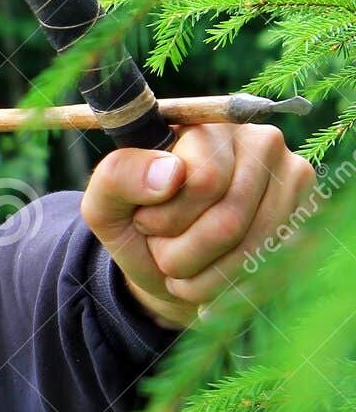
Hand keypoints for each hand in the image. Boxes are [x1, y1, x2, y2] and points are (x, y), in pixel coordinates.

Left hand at [80, 123, 317, 327]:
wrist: (167, 267)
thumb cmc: (136, 225)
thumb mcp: (105, 203)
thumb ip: (119, 177)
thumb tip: (171, 173)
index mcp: (204, 124)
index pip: (204, 181)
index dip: (164, 217)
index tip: (145, 220)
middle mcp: (259, 140)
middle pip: (229, 218)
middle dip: (180, 252)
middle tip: (161, 250)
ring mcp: (292, 180)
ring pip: (252, 249)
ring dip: (202, 274)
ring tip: (180, 267)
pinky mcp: (306, 220)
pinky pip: (271, 269)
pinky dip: (228, 287)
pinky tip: (208, 278)